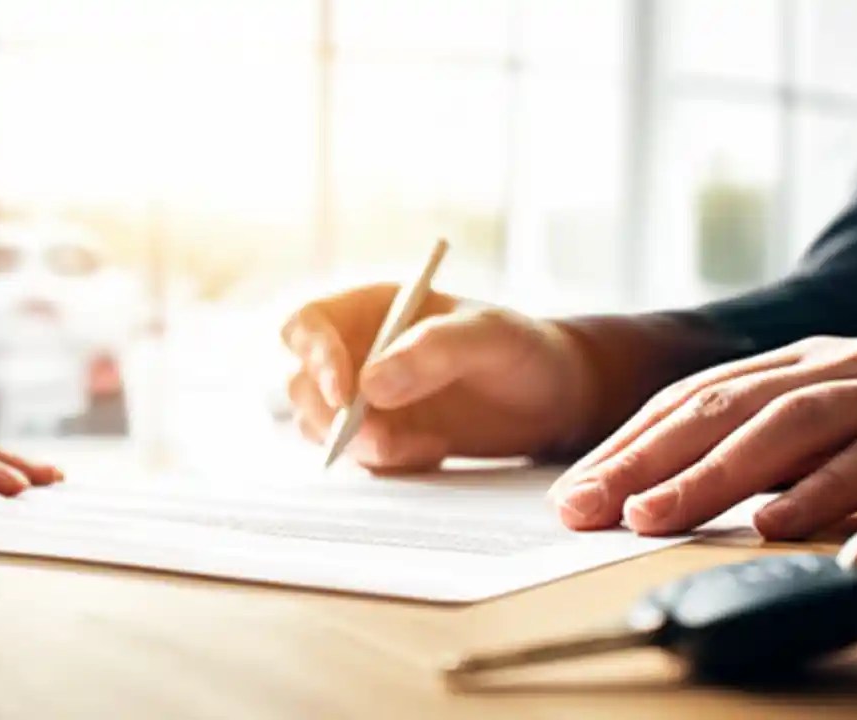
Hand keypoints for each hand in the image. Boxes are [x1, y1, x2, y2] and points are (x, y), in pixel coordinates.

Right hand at [281, 284, 595, 469]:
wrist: (554, 399)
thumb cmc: (524, 350)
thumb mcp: (491, 338)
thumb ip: (433, 350)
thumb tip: (371, 385)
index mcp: (371, 308)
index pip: (308, 324)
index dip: (313, 356)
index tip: (345, 394)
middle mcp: (357, 351)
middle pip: (302, 383)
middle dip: (334, 418)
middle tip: (385, 440)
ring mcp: (365, 398)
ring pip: (322, 427)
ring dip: (364, 445)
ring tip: (428, 445)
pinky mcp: (381, 436)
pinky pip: (358, 457)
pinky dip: (389, 463)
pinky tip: (436, 450)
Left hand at [548, 336, 856, 538]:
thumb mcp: (838, 422)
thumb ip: (769, 445)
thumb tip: (670, 488)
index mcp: (803, 362)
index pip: (695, 397)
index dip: (630, 441)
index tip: (576, 488)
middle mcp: (838, 364)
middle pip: (722, 406)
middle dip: (644, 458)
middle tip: (585, 505)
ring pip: (787, 426)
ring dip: (713, 474)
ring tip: (653, 515)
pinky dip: (823, 488)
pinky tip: (776, 522)